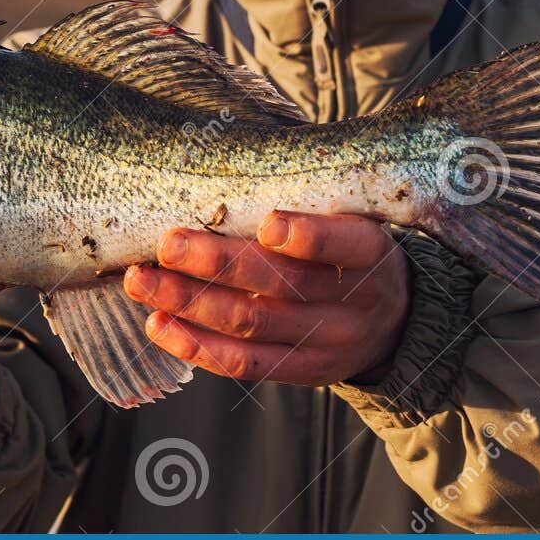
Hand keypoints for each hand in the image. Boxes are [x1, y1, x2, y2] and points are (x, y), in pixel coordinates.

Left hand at [123, 210, 410, 384]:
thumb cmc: (352, 253)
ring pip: (251, 324)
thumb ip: (308, 203)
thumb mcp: (355, 220)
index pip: (343, 244)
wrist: (396, 323)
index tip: (267, 222)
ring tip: (142, 281)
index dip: (307, 236)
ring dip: (188, 302)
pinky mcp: (302, 371)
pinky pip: (244, 364)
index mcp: (370, 252)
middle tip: (167, 244)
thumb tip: (221, 168)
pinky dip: (196, 345)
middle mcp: (351, 301)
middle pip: (281, 284)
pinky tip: (159, 324)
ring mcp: (326, 342)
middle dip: (216, 263)